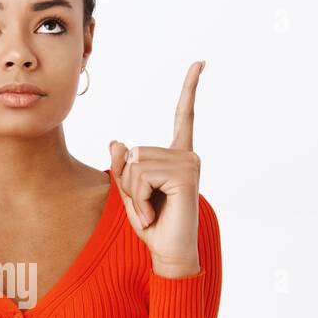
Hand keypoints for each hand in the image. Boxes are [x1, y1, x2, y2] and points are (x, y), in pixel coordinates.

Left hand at [107, 60, 205, 276]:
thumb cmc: (154, 226)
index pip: (183, 116)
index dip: (189, 89)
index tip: (200, 63)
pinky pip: (142, 176)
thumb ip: (122, 168)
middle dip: (128, 184)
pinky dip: (139, 200)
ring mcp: (189, 163)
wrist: (171, 254)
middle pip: (134, 153)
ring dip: (133, 194)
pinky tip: (155, 214)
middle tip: (146, 208)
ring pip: (135, 165)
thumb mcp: (130, 193)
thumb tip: (116, 141)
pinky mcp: (185, 175)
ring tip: (151, 212)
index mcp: (178, 156)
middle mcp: (187, 155)